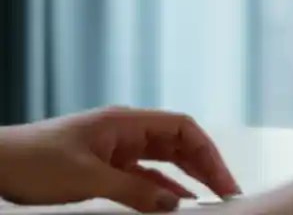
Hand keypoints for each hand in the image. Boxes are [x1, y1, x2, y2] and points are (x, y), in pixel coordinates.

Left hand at [0, 105, 240, 211]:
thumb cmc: (33, 161)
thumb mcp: (88, 179)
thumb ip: (135, 191)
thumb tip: (175, 204)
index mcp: (125, 122)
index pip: (182, 128)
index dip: (208, 152)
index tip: (222, 180)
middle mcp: (124, 131)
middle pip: (177, 144)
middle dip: (204, 167)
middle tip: (225, 194)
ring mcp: (113, 149)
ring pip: (162, 162)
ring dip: (184, 180)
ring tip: (206, 202)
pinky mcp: (102, 167)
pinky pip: (141, 177)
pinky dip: (160, 190)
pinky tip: (171, 205)